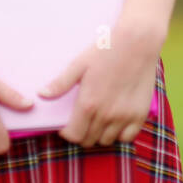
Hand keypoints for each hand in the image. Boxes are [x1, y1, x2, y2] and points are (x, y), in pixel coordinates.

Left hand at [39, 22, 159, 147]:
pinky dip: (120, 134)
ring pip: (107, 141)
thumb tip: (42, 94)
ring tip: (99, 121)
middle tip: (83, 121)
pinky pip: (128, 137)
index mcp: (88, 104)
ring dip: (100, 134)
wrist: (138, 41)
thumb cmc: (106, 50)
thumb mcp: (79, 64)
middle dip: (82, 133)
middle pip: (89, 140)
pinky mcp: (140, 114)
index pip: (73, 136)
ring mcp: (125, 116)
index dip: (67, 133)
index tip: (68, 125)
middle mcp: (106, 114)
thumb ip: (61, 83)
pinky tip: (117, 121)